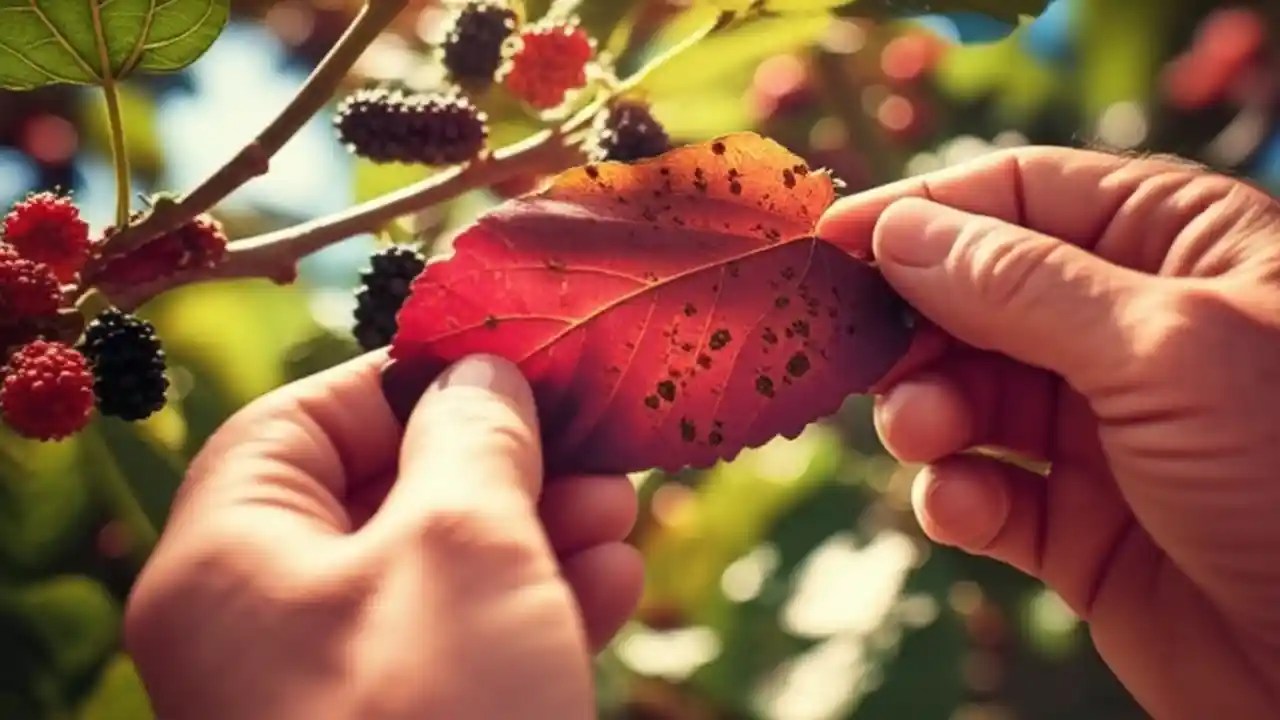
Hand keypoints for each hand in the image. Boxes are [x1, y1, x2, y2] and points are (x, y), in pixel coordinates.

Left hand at [123, 352, 643, 719]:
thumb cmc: (436, 719)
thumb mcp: (461, 545)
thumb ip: (472, 440)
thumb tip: (483, 377)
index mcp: (230, 566)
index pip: (298, 425)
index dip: (403, 381)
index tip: (503, 364)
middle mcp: (268, 631)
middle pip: (382, 498)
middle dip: (498, 461)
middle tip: (589, 439)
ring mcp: (339, 695)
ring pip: (440, 575)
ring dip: (537, 529)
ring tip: (621, 507)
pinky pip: (469, 647)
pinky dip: (540, 604)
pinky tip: (617, 578)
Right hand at [817, 147, 1279, 719]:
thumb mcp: (1163, 348)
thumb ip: (1019, 285)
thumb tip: (898, 230)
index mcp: (1178, 246)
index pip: (1020, 196)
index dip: (923, 213)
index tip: (831, 241)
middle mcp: (1131, 329)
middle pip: (975, 296)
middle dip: (917, 328)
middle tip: (869, 358)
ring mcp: (1101, 428)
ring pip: (965, 394)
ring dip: (925, 412)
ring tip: (921, 435)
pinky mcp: (1077, 522)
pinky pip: (984, 489)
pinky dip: (956, 496)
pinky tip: (962, 509)